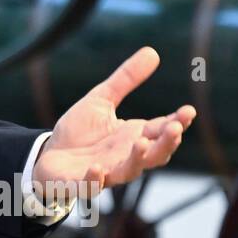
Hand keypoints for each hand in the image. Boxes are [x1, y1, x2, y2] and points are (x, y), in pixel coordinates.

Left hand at [34, 46, 196, 199]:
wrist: (49, 155)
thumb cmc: (80, 131)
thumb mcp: (102, 99)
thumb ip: (126, 79)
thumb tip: (153, 52)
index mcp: (134, 136)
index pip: (161, 130)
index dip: (177, 122)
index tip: (188, 111)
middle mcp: (125, 156)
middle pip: (155, 154)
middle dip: (167, 143)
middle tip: (174, 128)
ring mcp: (106, 172)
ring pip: (129, 171)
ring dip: (137, 159)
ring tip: (141, 142)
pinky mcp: (82, 183)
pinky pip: (92, 186)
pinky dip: (95, 179)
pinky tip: (97, 168)